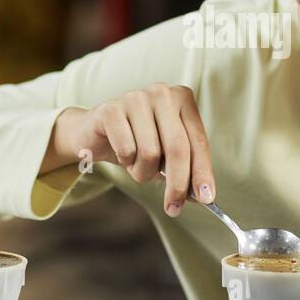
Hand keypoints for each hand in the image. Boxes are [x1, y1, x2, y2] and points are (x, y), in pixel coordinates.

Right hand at [46, 83, 214, 217]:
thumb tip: (202, 196)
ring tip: (136, 166)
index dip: (202, 173)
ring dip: (143, 172)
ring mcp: (135, 97)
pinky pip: (126, 149)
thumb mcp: (166, 155)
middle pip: (178, 148)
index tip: (206, 199)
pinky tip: (120, 153)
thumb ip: (186, 170)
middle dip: (177, 184)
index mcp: (182, 98)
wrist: (93, 133)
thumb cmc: (136, 143)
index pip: (198, 141)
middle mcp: (162, 93)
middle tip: (173, 207)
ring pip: (150, 152)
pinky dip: (125, 161)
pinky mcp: (111, 109)